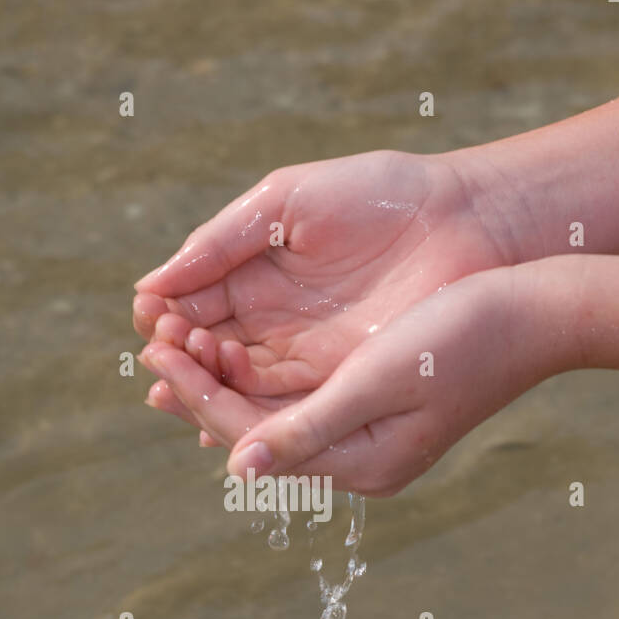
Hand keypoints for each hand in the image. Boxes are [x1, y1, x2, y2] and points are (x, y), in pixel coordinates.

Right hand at [133, 149, 516, 427]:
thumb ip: (220, 242)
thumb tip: (152, 284)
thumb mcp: (286, 203)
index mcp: (255, 273)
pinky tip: (216, 422)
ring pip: (239, 388)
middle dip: (178, 359)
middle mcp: (274, 322)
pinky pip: (284, 414)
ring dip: (204, 391)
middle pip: (208, 354)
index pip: (194, 306)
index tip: (153, 318)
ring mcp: (306, 357)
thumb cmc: (379, 197)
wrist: (466, 222)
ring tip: (176, 386)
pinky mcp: (340, 386)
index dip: (167, 316)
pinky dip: (248, 421)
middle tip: (160, 360)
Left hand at [139, 260, 581, 496]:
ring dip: (224, 385)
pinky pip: (298, 403)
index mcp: (358, 463)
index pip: (252, 439)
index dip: (197, 396)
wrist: (535, 314)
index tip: (153, 353)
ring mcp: (368, 439)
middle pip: (256, 435)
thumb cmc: (462, 339)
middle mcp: (358, 462)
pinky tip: (229, 356)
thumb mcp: (377, 381)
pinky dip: (259, 379)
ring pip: (273, 417)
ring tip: (173, 351)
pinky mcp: (376, 411)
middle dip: (200, 393)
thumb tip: (237, 468)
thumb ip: (306, 428)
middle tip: (147, 351)